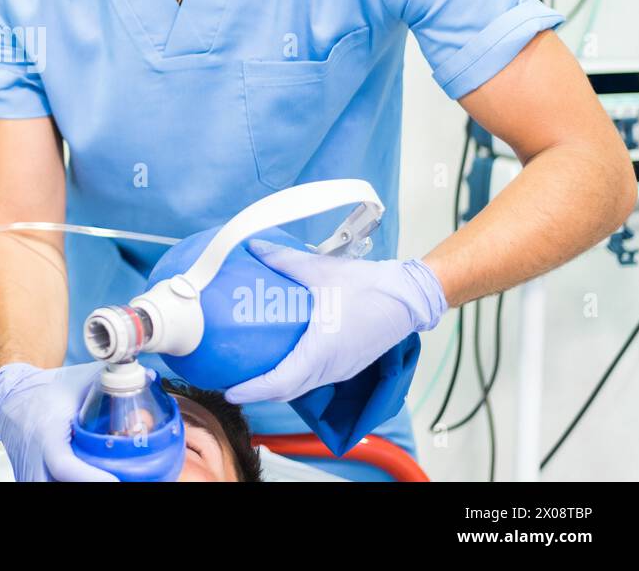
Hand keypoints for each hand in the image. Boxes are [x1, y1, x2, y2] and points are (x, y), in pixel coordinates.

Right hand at [0, 361, 118, 481]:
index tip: (115, 480)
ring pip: (53, 488)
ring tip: (108, 476)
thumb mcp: (79, 380)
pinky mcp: (29, 480)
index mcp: (47, 434)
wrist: (12, 397)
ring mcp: (29, 473)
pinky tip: (91, 476)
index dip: (90, 478)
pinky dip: (68, 484)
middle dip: (87, 484)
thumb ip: (113, 380)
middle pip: (57, 485)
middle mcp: (34, 459)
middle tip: (116, 478)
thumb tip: (150, 379)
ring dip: (80, 484)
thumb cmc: (46, 389)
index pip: (64, 466)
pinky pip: (50, 486)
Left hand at [223, 239, 448, 404]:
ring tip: (248, 376)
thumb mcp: (321, 270)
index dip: (253, 389)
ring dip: (275, 387)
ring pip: (301, 388)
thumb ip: (284, 259)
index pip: (281, 382)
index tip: (230, 390)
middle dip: (257, 392)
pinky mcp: (347, 364)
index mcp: (323, 351)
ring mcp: (341, 369)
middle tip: (229, 382)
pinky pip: (313, 379)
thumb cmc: (370, 286)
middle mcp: (331, 367)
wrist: (410, 296)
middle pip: (287, 391)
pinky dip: (292, 379)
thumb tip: (253, 247)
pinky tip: (278, 365)